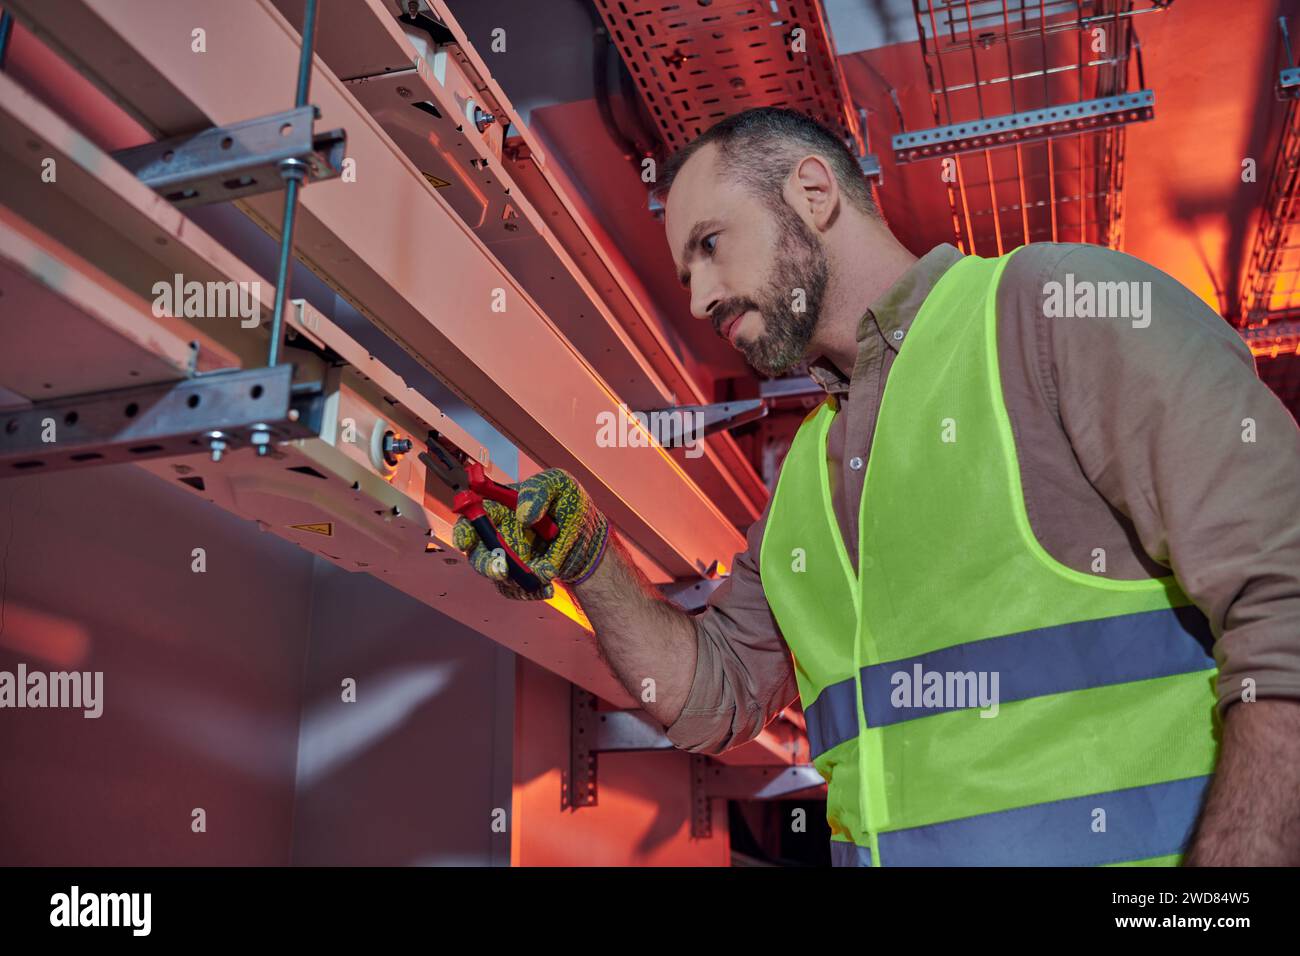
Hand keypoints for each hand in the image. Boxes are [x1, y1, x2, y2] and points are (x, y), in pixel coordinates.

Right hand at [452, 468, 609, 600]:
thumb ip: (539, 490)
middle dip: (486, 565)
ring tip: (545, 575)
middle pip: (477, 553)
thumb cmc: (568, 502)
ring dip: (516, 581)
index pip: (471, 517)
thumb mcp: (560, 484)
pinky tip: (548, 587)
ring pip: (496, 575)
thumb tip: (522, 516)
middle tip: (503, 571)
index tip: (467, 542)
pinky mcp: (517, 576)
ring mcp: (505, 557)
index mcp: (498, 506)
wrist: (588, 534)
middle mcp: (496, 533)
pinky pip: (514, 590)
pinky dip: (530, 591)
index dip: (464, 530)